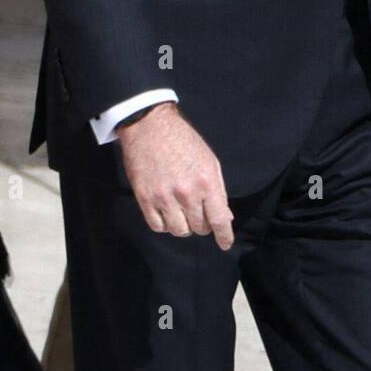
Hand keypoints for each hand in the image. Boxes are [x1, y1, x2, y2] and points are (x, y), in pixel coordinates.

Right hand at [117, 103, 234, 249]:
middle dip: (203, 224)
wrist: (150, 127)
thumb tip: (224, 217)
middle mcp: (186, 193)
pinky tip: (168, 213)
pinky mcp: (145, 199)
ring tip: (183, 212)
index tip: (225, 244)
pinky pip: (158, 226)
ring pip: (179, 230)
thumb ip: (218, 190)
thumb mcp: (209, 161)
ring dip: (184, 226)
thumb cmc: (184, 141)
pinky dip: (165, 224)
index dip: (224, 236)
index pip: (218, 219)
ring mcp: (164, 198)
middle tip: (200, 214)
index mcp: (207, 182)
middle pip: (199, 227)